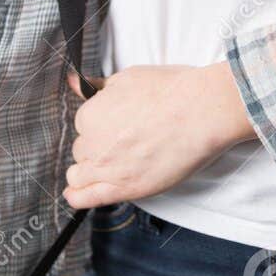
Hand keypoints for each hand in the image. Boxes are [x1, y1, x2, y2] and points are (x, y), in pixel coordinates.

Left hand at [62, 60, 256, 209]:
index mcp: (91, 114)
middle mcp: (93, 142)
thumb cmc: (170, 91)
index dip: (101, 124)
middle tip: (125, 141)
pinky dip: (78, 196)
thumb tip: (75, 82)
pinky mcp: (125, 188)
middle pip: (83, 149)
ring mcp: (107, 168)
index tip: (118, 124)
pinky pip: (86, 198)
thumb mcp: (127, 78)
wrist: (200, 111)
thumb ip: (98, 86)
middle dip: (98, 146)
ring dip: (92, 169)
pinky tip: (78, 194)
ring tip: (114, 165)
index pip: (84, 124)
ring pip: (80, 174)